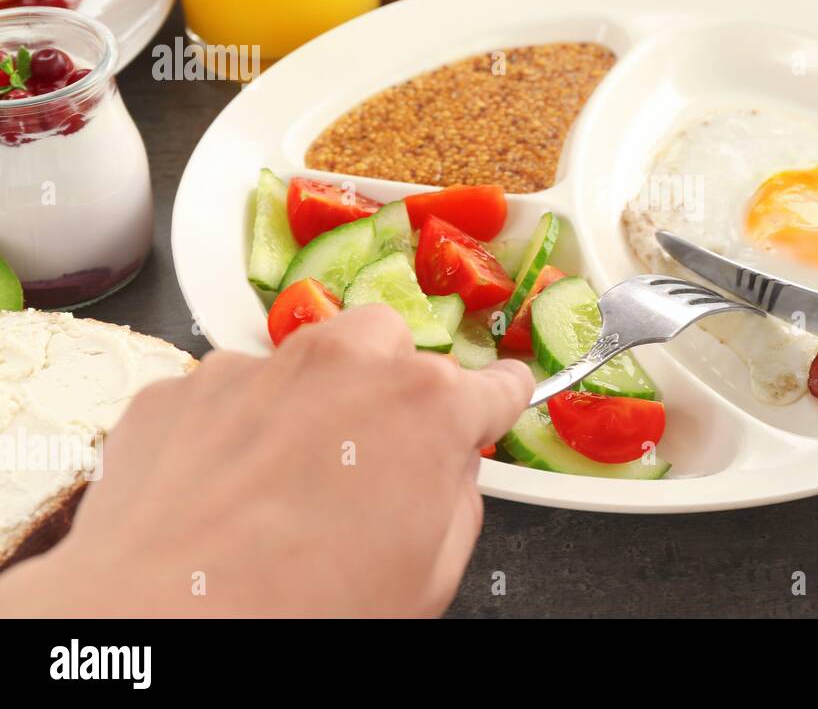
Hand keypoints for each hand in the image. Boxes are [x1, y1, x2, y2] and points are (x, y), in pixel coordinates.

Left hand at [0, 306, 532, 616]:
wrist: (166, 626)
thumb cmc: (304, 613)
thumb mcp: (429, 577)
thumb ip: (455, 502)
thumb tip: (444, 472)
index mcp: (426, 409)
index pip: (495, 384)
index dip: (500, 397)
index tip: (498, 399)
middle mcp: (345, 365)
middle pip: (390, 343)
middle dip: (389, 384)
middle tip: (373, 452)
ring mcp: (255, 368)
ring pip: (302, 358)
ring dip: (309, 399)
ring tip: (286, 480)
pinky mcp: (179, 389)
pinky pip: (223, 393)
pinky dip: (231, 428)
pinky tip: (221, 493)